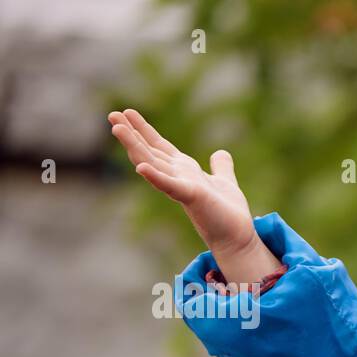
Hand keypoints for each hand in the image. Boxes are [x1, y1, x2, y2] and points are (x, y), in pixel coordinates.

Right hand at [107, 108, 281, 283]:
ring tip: (117, 129)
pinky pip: (170, 186)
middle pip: (149, 151)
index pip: (159, 146)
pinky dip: (156, 177)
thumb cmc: (227, 213)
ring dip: (134, 147)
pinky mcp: (191, 197)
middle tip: (112, 115)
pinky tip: (141, 168)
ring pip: (152, 164)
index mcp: (184, 170)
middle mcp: (178, 177)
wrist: (237, 237)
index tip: (127, 112)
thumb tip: (220, 153)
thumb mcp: (224, 182)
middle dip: (131, 134)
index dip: (144, 130)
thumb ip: (221, 167)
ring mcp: (181, 187)